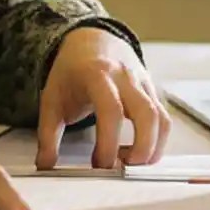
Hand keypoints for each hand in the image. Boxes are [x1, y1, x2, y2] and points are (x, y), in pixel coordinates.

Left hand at [35, 27, 171, 169]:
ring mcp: (143, 84)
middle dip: (141, 149)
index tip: (99, 164)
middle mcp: (125, 77)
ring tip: (129, 161)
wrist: (90, 42)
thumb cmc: (71, 73)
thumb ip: (48, 134)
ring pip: (162, 119)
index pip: (111, 111)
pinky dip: (157, 141)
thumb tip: (45, 166)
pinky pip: (164, 119)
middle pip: (147, 115)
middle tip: (122, 167)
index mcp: (97, 76)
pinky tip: (136, 150)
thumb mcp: (52, 99)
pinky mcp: (153, 93)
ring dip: (152, 148)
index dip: (108, 143)